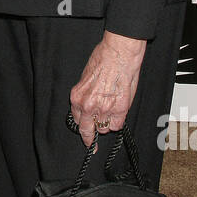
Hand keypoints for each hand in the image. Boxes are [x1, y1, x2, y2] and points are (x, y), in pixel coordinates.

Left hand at [69, 31, 146, 147]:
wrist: (119, 53)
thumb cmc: (103, 59)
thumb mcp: (86, 78)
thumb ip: (86, 94)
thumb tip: (88, 104)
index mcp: (77, 97)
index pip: (76, 118)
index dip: (82, 122)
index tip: (83, 128)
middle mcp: (88, 105)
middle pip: (86, 130)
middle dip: (89, 137)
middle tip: (91, 143)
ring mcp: (104, 109)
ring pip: (103, 128)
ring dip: (106, 124)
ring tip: (110, 113)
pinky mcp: (120, 109)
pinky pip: (116, 125)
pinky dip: (117, 122)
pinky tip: (117, 114)